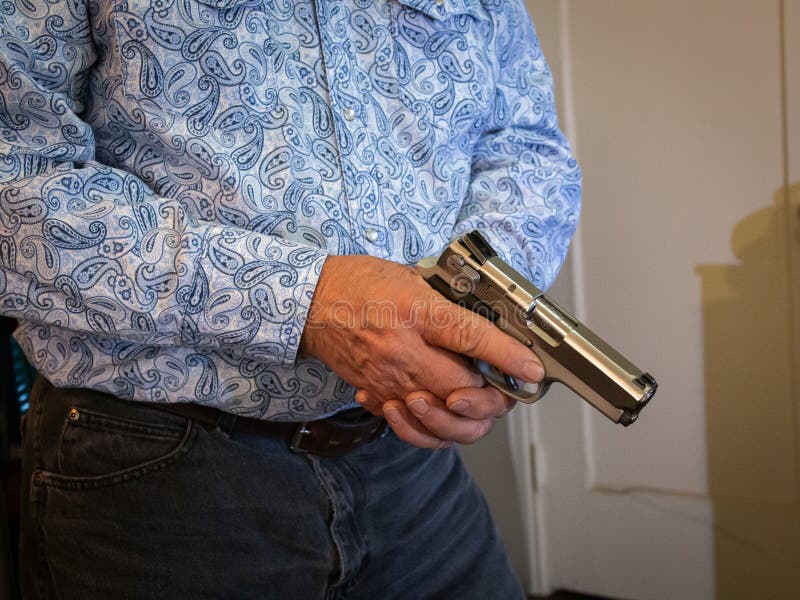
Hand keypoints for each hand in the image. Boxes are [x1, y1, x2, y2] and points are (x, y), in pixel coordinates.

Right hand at [300, 254, 538, 437]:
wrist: (310, 303)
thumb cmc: (358, 284)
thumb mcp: (409, 276)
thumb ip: (447, 301)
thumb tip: (486, 325)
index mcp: (415, 312)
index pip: (473, 339)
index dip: (509, 357)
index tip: (532, 368)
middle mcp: (402, 351)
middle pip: (463, 391)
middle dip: (493, 397)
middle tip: (503, 387)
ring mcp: (388, 378)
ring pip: (441, 420)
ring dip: (465, 418)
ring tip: (470, 402)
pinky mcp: (377, 394)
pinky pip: (411, 428)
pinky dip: (431, 428)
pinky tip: (436, 411)